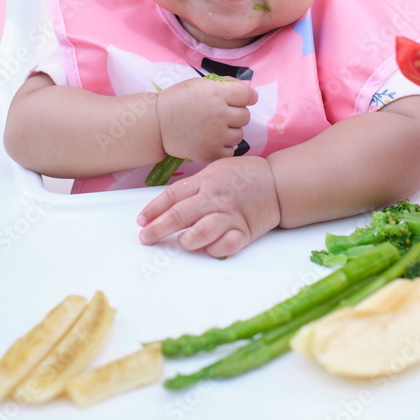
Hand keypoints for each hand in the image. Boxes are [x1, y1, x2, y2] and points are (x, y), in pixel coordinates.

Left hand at [136, 156, 281, 256]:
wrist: (278, 183)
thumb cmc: (245, 175)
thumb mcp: (216, 169)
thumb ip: (195, 185)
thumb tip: (171, 201)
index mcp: (205, 182)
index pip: (172, 196)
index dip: (153, 209)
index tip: (141, 221)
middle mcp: (214, 199)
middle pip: (180, 215)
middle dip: (158, 229)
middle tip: (146, 238)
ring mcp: (229, 216)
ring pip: (201, 232)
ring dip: (187, 240)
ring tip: (182, 243)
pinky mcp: (244, 231)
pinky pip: (225, 246)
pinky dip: (214, 250)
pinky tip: (208, 248)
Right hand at [156, 76, 257, 162]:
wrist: (156, 125)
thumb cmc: (177, 101)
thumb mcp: (199, 84)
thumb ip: (225, 85)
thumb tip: (249, 89)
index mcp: (216, 94)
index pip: (249, 95)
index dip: (248, 97)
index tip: (241, 100)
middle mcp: (219, 114)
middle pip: (245, 116)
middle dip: (236, 114)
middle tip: (220, 115)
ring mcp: (215, 136)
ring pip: (240, 135)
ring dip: (230, 131)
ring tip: (213, 128)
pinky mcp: (210, 153)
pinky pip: (231, 151)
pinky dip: (224, 147)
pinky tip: (212, 140)